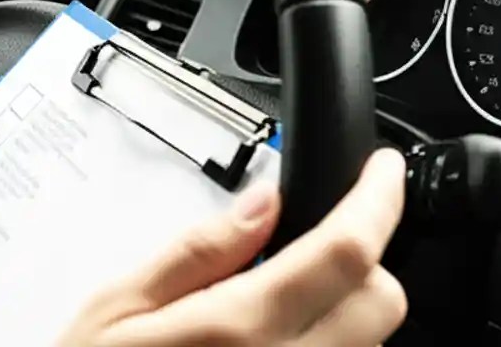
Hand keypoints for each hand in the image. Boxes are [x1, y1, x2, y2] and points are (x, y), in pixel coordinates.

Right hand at [60, 150, 406, 345]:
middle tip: (313, 244)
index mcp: (238, 329)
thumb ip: (200, 250)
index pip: (346, 253)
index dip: (379, 199)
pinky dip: (325, 346)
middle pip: (382, 302)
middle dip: (363, 260)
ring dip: (344, 310)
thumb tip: (264, 201)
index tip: (382, 171)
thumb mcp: (118, 306)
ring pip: (370, 343)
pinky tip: (272, 343)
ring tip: (276, 302)